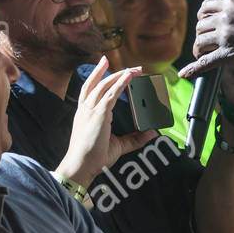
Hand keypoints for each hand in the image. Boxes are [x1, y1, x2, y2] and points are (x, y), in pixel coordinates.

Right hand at [55, 57, 157, 187]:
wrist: (81, 166)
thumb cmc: (93, 158)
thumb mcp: (118, 145)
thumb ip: (135, 139)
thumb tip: (152, 133)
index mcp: (85, 114)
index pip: (91, 89)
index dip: (99, 77)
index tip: (106, 67)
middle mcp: (86, 109)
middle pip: (96, 83)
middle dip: (111, 71)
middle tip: (128, 67)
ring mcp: (91, 110)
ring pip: (104, 85)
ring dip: (119, 74)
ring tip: (133, 69)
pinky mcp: (98, 114)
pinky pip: (110, 94)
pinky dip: (120, 83)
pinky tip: (129, 77)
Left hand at [178, 0, 233, 81]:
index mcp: (231, 3)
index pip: (205, 6)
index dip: (202, 15)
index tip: (205, 21)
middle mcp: (225, 18)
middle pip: (200, 25)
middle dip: (201, 34)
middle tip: (207, 41)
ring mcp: (225, 36)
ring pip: (199, 41)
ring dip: (199, 48)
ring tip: (203, 54)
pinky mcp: (227, 53)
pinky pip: (205, 61)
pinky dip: (193, 68)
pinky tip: (185, 74)